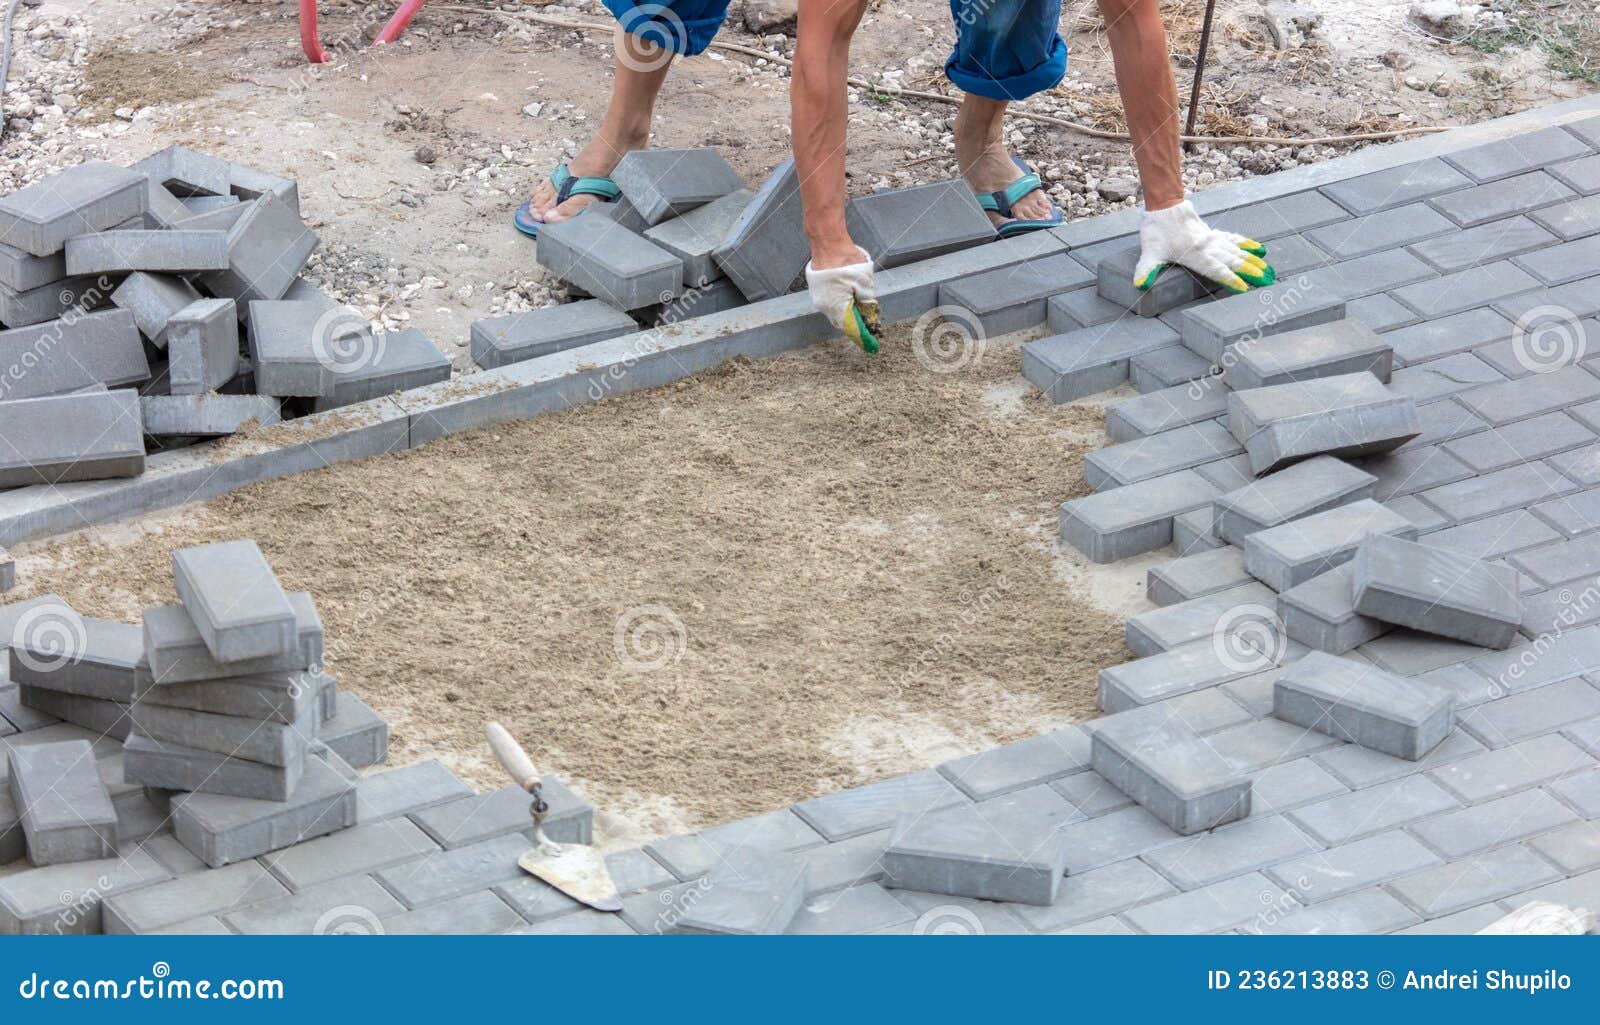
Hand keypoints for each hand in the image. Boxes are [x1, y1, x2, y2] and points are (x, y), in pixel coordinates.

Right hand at [805, 246, 880, 352]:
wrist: (828, 242)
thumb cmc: (847, 261)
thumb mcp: (864, 282)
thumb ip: (867, 302)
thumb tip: (870, 316)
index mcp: (837, 306)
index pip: (851, 328)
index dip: (862, 338)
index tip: (872, 346)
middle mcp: (825, 306)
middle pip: (842, 323)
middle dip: (855, 328)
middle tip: (869, 331)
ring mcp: (819, 298)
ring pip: (835, 314)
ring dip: (848, 317)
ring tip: (861, 318)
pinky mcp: (817, 291)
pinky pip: (830, 305)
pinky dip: (841, 307)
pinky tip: (850, 304)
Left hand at [1135, 200, 1273, 294]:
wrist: (1164, 206)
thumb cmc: (1156, 231)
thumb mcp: (1149, 252)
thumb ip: (1146, 269)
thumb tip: (1139, 284)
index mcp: (1194, 254)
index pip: (1215, 270)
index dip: (1229, 279)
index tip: (1244, 287)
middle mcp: (1207, 247)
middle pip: (1232, 261)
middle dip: (1250, 272)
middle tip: (1266, 281)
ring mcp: (1211, 239)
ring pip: (1236, 251)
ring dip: (1252, 261)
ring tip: (1268, 270)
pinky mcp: (1212, 233)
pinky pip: (1232, 239)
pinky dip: (1246, 244)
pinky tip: (1258, 249)